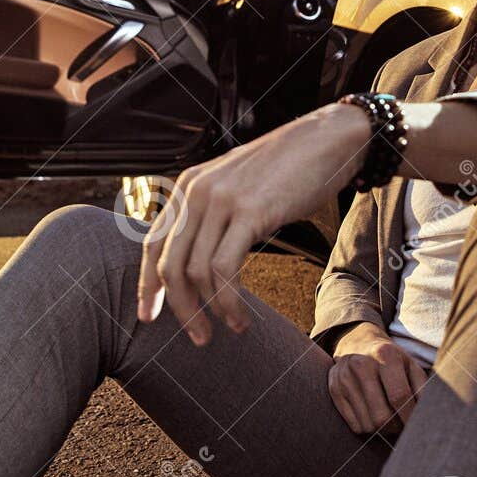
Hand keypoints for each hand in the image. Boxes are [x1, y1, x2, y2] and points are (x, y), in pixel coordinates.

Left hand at [136, 102, 373, 344]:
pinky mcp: (249, 212)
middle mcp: (197, 191)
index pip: (152, 243)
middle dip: (178, 308)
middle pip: (169, 264)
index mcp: (189, 185)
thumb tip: (200, 259)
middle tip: (196, 337)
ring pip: (195, 271)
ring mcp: (221, 201)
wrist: (328, 140)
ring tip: (231, 328)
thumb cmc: (289, 167)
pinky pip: (225, 269)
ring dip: (210, 311)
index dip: (147, 285)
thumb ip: (214, 212)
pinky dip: (229, 301)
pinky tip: (241, 317)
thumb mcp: (238, 184)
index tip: (149, 316)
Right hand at [327, 322, 428, 434]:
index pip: (399, 396)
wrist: (357, 342)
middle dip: (395, 427)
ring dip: (382, 429)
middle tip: (401, 425)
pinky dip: (367, 427)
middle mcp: (361, 364)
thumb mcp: (410, 365)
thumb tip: (427, 417)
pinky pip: (354, 425)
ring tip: (387, 417)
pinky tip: (371, 413)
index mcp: (385, 355)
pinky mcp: (334, 389)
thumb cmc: (390, 358)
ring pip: (368, 425)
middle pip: (381, 416)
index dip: (409, 418)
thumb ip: (422, 388)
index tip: (416, 427)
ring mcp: (344, 377)